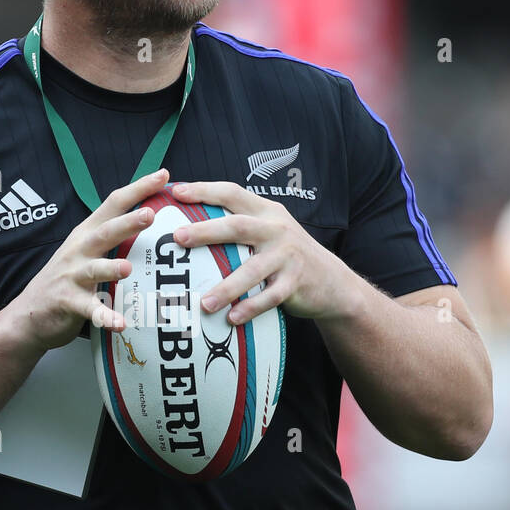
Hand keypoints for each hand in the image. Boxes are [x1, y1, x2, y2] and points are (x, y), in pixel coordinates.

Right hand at [4, 169, 169, 353]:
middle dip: (127, 223)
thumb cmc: (68, 278)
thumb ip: (112, 237)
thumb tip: (150, 218)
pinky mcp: (68, 302)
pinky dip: (105, 316)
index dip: (137, 189)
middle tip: (150, 215)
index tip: (163, 175)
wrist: (30, 313)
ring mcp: (72, 276)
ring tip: (127, 269)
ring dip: (110, 268)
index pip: (113, 204)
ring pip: (94, 270)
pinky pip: (90, 310)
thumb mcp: (85, 250)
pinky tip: (120, 323)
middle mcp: (78, 250)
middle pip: (104, 232)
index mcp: (87, 233)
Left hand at [169, 179, 360, 324]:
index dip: (205, 191)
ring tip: (204, 303)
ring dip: (226, 287)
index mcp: (266, 212)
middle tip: (178, 237)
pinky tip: (232, 318)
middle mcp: (277, 229)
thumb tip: (190, 225)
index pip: (232, 194)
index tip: (178, 192)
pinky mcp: (295, 282)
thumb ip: (241, 223)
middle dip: (206, 231)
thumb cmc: (286, 255)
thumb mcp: (270, 229)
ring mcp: (287, 256)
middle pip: (238, 227)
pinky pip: (269, 297)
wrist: (332, 280)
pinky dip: (250, 308)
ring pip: (252, 270)